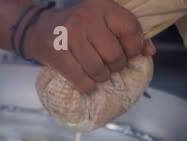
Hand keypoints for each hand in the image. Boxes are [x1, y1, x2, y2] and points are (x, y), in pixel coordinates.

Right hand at [24, 0, 155, 93]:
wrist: (37, 29)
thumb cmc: (75, 27)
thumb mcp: (101, 22)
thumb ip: (126, 33)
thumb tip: (149, 51)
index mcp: (102, 6)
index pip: (130, 29)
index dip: (134, 48)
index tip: (128, 56)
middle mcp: (86, 18)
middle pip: (114, 53)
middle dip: (115, 67)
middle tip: (109, 68)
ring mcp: (69, 35)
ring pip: (97, 68)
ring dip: (101, 78)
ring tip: (97, 75)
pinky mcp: (56, 53)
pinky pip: (80, 77)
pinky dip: (87, 86)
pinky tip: (87, 85)